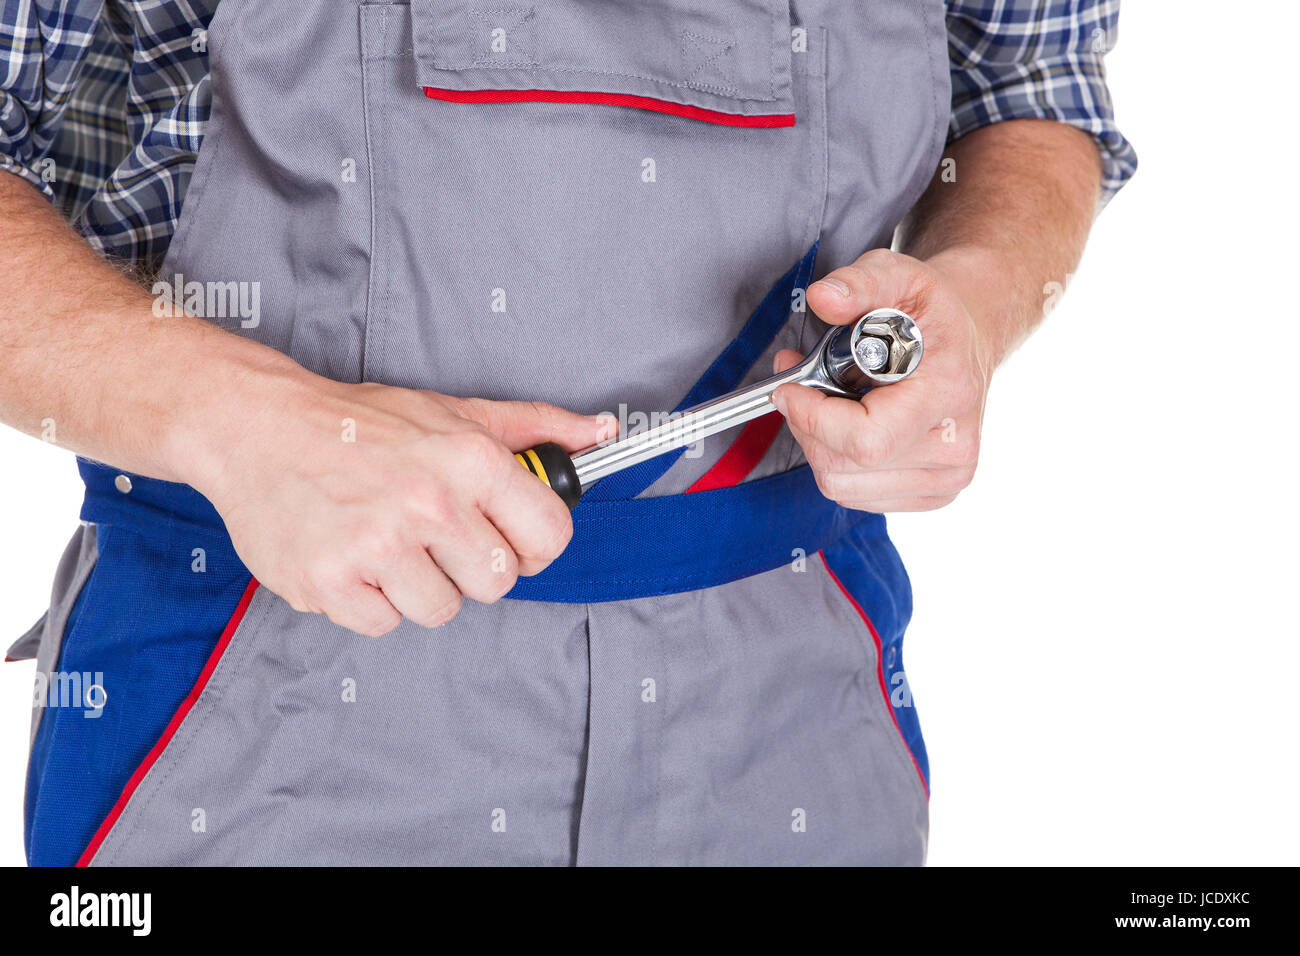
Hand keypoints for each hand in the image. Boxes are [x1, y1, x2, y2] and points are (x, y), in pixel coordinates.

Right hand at [197, 375, 613, 635]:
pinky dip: (369, 601)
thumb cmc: (361, 424)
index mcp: (469, 460)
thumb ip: (534, 427)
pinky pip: (382, 624)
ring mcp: (377, 547)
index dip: (533, 545)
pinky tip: (352, 558)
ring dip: (419, 587)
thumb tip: (602, 431)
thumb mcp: (454, 412)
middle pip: (499, 584)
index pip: (550, 538)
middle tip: (434, 536)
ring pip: (442, 611)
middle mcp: (429, 504)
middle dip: (472, 567)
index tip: (509, 539)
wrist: (256, 429)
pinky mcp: (328, 582)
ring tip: (388, 543)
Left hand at [770, 248, 995, 511]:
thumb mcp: (897, 274)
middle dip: (806, 425)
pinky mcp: (933, 494)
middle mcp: (955, 448)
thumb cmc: (929, 312)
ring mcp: (947, 478)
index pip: (867, 440)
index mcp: (949, 394)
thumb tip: (823, 298)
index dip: (813, 418)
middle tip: (802, 384)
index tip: (788, 388)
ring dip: (817, 443)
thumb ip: (858, 283)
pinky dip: (836, 462)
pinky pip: (854, 494)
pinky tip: (848, 426)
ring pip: (841, 484)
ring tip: (827, 401)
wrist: (969, 339)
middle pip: (843, 465)